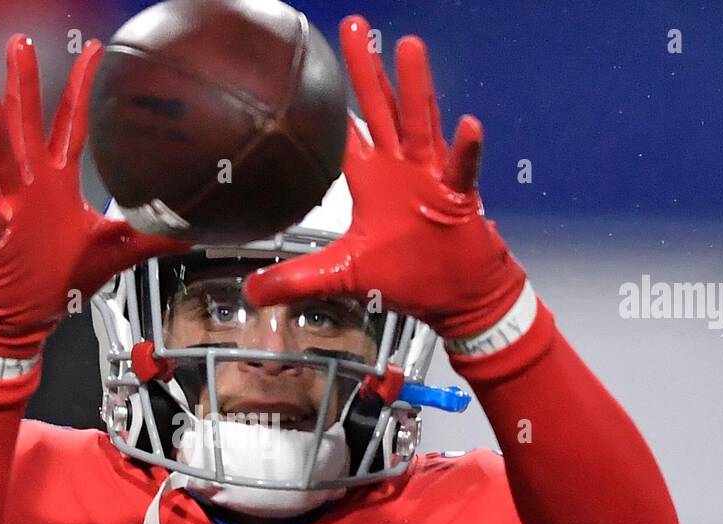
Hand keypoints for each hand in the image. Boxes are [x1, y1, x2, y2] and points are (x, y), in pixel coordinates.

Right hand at [0, 35, 189, 358]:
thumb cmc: (55, 282)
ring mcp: (8, 211)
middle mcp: (29, 189)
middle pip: (25, 126)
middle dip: (22, 86)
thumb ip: (153, 239)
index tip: (93, 51)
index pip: (70, 125)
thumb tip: (194, 232)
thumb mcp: (114, 254)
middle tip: (20, 45)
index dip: (81, 88)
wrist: (18, 317)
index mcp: (57, 185)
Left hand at [244, 16, 526, 340]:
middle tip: (354, 27)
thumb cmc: (410, 278)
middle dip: (366, 70)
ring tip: (408, 49)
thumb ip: (296, 280)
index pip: (346, 135)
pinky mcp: (457, 201)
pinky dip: (466, 151)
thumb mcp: (342, 277)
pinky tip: (469, 125)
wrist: (458, 297)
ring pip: (422, 124)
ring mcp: (431, 180)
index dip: (329, 105)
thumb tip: (253, 292)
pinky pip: (462, 172)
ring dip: (416, 88)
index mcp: (372, 182)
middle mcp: (401, 170)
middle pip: (381, 110)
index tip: (314, 68)